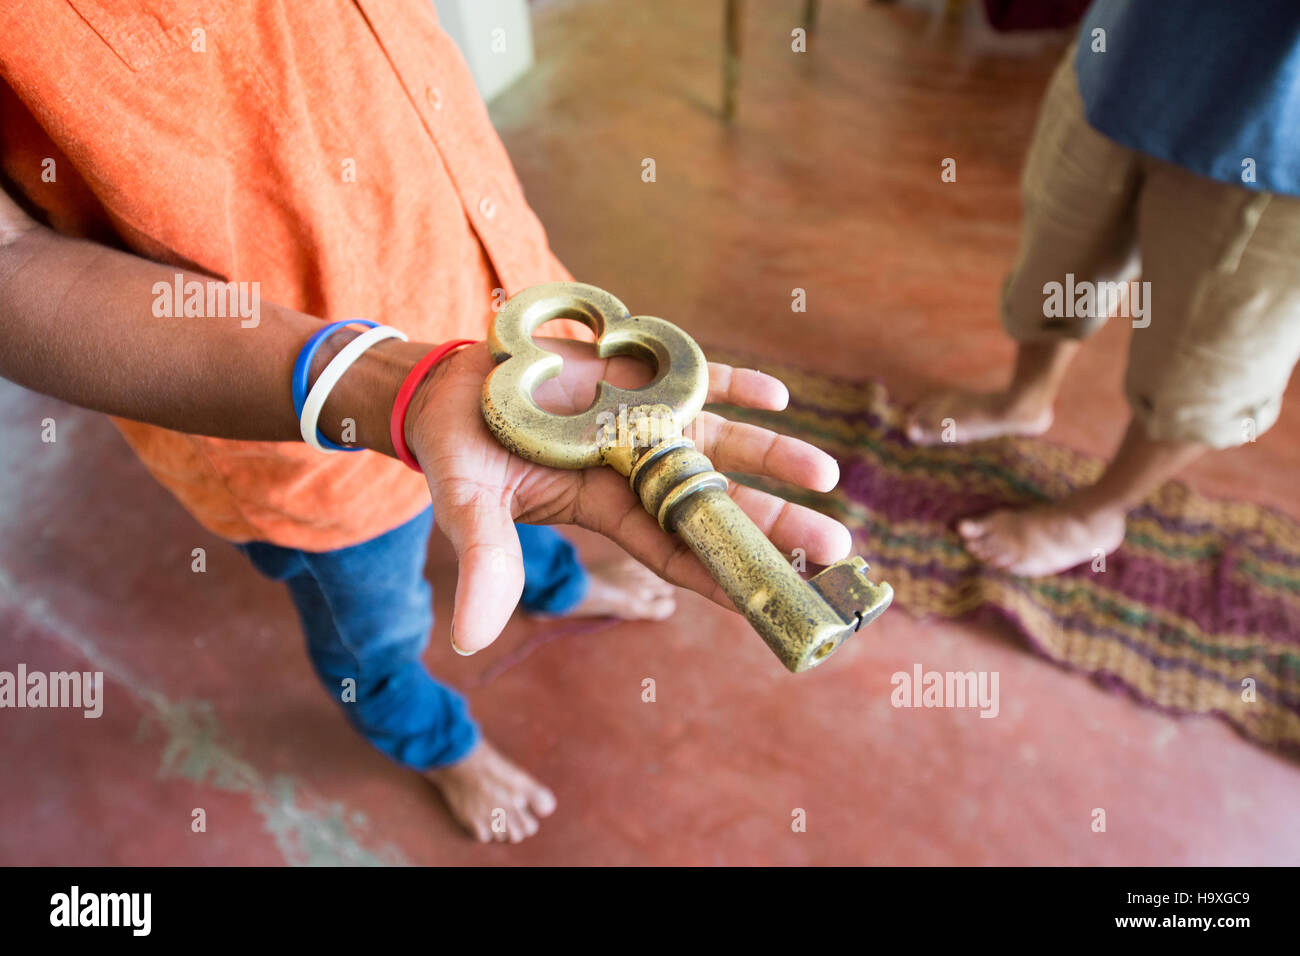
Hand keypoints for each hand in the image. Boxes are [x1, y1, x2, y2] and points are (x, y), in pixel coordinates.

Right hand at [406, 339, 850, 652]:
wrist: (450, 389)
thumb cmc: (460, 454)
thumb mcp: (470, 508)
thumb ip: (485, 563)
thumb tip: (471, 638)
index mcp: (606, 508)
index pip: (676, 549)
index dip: (725, 575)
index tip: (776, 599)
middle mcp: (637, 470)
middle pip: (716, 503)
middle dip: (773, 525)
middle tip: (835, 549)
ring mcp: (644, 422)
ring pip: (721, 444)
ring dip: (774, 458)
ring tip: (828, 475)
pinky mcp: (639, 376)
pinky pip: (698, 379)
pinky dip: (737, 384)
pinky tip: (779, 397)